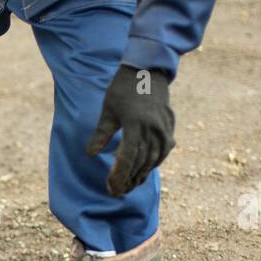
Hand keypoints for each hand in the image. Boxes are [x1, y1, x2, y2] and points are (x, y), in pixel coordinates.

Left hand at [85, 65, 175, 195]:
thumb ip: (101, 133)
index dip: (120, 176)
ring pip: (154, 159)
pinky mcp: (169, 126)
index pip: (127, 158)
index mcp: (135, 124)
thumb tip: (90, 154)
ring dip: (141, 174)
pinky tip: (145, 170)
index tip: (112, 188)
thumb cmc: (123, 89)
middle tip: (117, 192)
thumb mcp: (108, 110)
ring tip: (130, 185)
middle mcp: (152, 128)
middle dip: (129, 180)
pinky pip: (163, 151)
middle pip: (141, 163)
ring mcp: (163, 128)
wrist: (148, 69)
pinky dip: (154, 162)